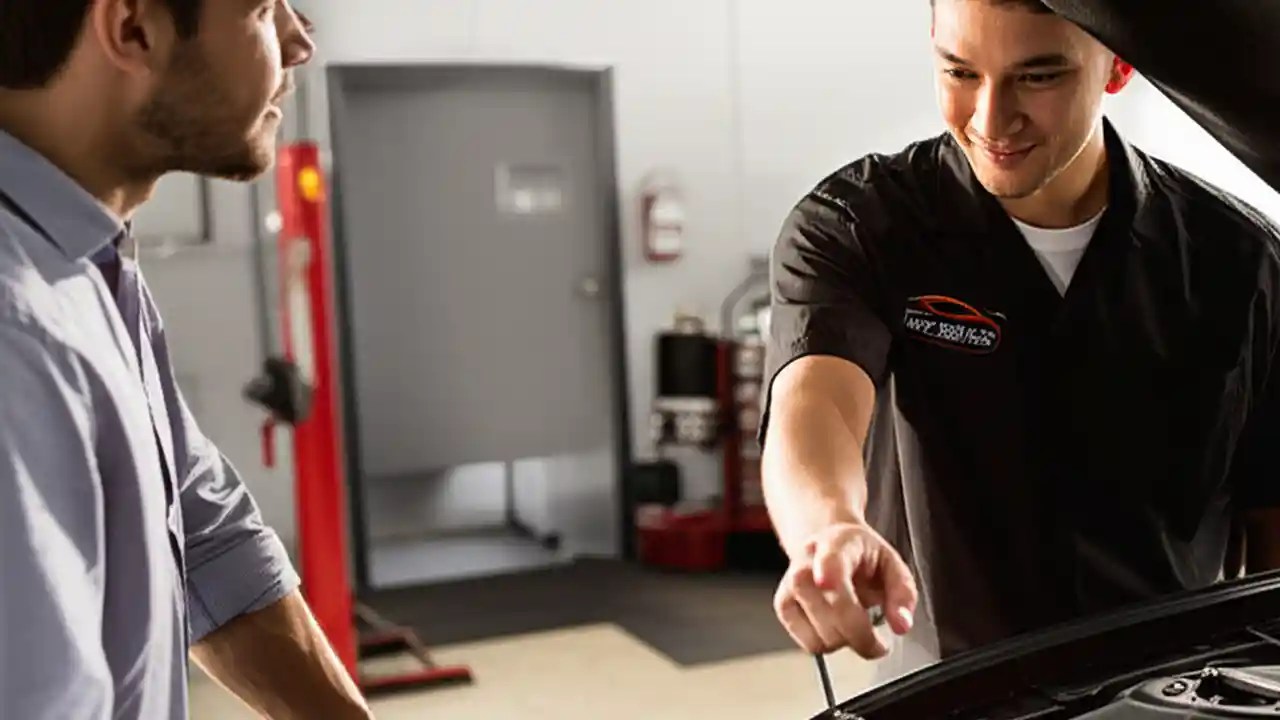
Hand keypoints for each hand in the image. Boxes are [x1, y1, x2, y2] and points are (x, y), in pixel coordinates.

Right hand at [773, 522, 917, 657]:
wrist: (827, 547)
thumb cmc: (860, 556)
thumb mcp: (892, 563)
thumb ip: (902, 593)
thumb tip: (901, 624)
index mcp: (836, 544)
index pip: (828, 558)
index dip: (827, 570)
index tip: (827, 581)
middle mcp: (806, 562)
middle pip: (832, 610)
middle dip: (862, 635)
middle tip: (877, 640)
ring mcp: (790, 584)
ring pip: (821, 634)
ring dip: (845, 640)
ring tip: (852, 623)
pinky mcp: (782, 606)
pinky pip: (809, 644)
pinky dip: (828, 644)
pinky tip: (835, 627)